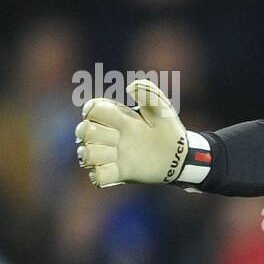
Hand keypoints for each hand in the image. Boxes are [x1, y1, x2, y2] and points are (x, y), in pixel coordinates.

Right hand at [75, 79, 189, 187]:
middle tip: (119, 137)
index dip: (95, 111)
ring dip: (98, 153)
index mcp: (117, 118)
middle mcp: (110, 137)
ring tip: (117, 153)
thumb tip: (130, 87)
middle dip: (98, 133)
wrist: (181, 156)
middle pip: (82, 131)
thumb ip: (148, 93)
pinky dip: (102, 173)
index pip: (91, 110)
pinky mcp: (117, 174)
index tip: (117, 118)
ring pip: (85, 154)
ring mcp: (112, 156)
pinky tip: (117, 168)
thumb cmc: (169, 130)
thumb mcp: (162, 109)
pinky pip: (97, 177)